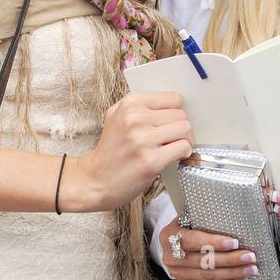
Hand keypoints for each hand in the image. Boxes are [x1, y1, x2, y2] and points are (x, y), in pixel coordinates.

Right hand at [63, 92, 192, 211]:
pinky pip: (183, 148)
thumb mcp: (116, 117)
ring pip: (185, 129)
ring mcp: (143, 139)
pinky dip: (184, 153)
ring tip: (174, 148)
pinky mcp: (151, 161)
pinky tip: (174, 158)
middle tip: (173, 139)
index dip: (176, 112)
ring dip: (185, 141)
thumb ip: (141, 106)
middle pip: (181, 115)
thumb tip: (174, 104)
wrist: (94, 181)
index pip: (173, 99)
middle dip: (181, 128)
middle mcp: (135, 118)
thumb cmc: (110, 151)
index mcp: (130, 104)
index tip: (171, 123)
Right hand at [157, 217, 257, 279]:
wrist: (172, 241)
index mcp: (169, 235)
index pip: (193, 240)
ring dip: (232, 273)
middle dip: (230, 260)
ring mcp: (176, 272)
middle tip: (250, 256)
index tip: (235, 242)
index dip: (214, 243)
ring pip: (208, 275)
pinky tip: (240, 277)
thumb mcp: (189, 215)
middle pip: (203, 261)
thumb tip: (235, 207)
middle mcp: (170, 257)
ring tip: (251, 269)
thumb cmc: (187, 224)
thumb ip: (204, 214)